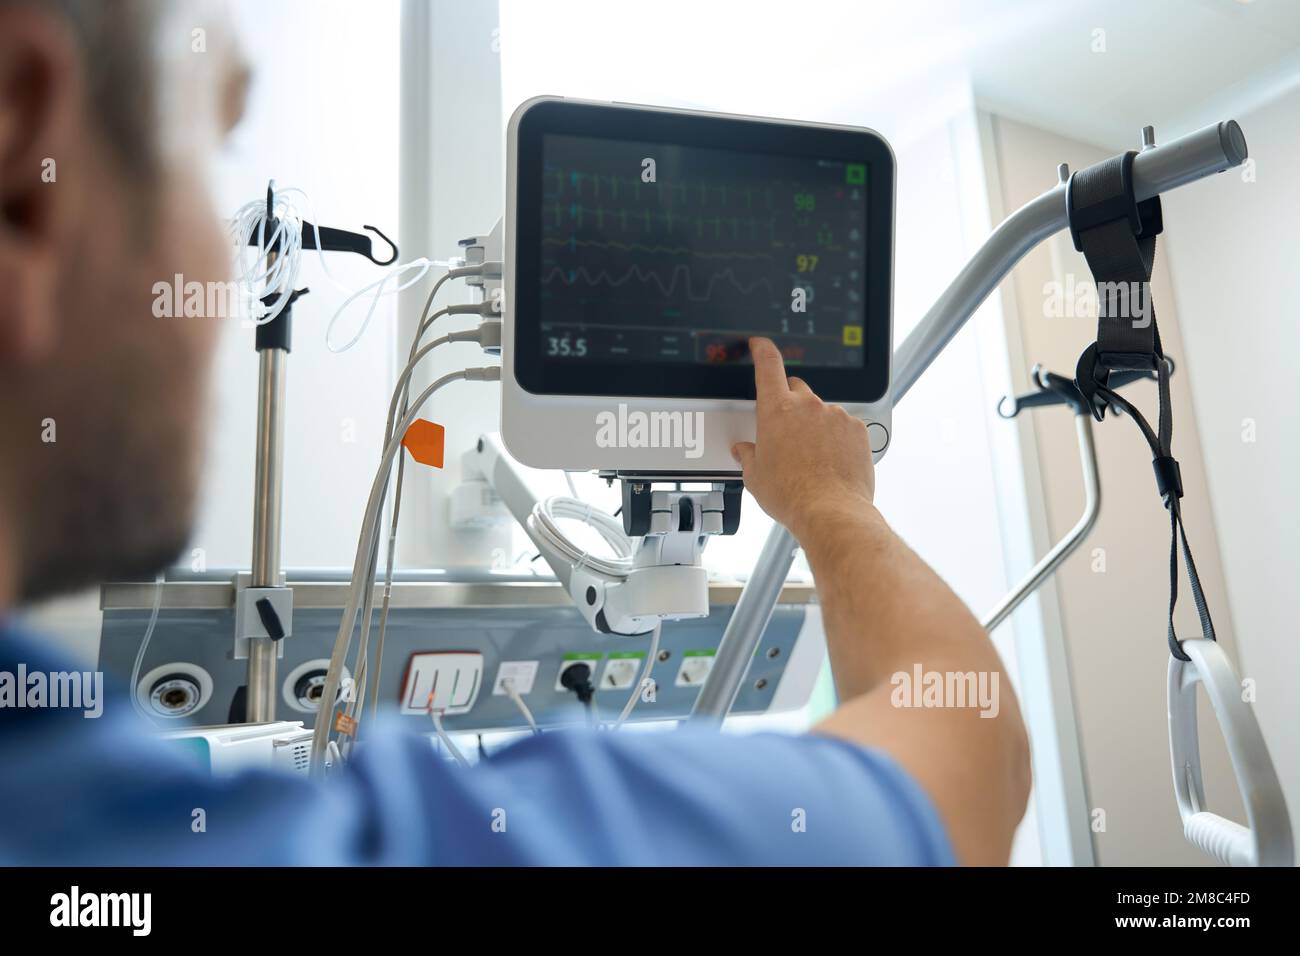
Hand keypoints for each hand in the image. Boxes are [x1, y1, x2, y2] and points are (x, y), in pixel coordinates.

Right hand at [730, 337, 875, 538]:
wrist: (829, 511)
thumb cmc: (792, 495)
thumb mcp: (755, 477)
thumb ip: (748, 456)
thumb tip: (744, 452)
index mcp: (776, 410)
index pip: (768, 365)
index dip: (763, 350)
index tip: (761, 345)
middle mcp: (808, 406)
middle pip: (796, 388)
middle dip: (789, 402)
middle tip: (786, 430)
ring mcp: (835, 416)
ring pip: (822, 410)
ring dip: (815, 425)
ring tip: (812, 456)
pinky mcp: (857, 429)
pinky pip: (844, 426)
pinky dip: (837, 438)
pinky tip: (831, 461)